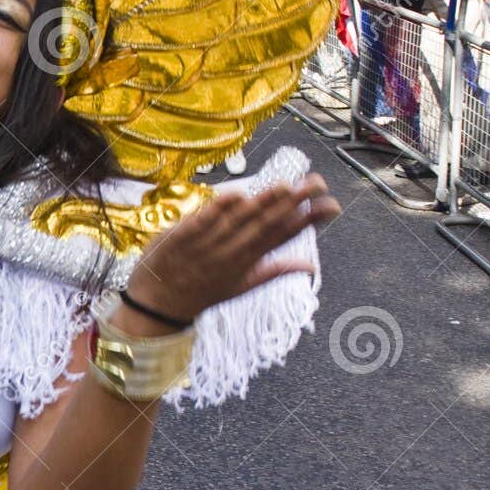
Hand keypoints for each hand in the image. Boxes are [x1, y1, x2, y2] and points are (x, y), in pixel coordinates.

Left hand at [123, 174, 340, 323]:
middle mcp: (232, 253)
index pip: (283, 237)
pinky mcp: (182, 237)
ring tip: (286, 186)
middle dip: (293, 203)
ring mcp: (207, 245)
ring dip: (263, 203)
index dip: (308, 221)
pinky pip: (203, 220)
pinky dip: (219, 208)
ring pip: (240, 220)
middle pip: (266, 224)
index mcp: (249, 263)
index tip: (332, 204)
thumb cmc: (202, 291)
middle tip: (317, 183)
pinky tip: (238, 193)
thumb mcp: (242, 286)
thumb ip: (275, 271)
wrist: (157, 305)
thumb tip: (311, 266)